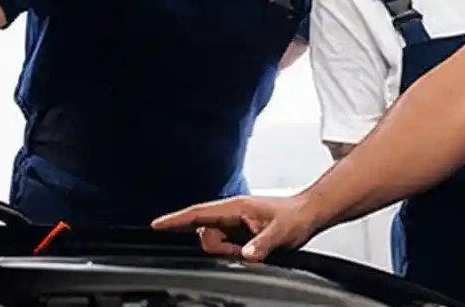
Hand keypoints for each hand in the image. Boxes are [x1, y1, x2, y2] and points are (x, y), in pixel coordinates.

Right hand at [151, 195, 318, 261]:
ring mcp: (233, 224)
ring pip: (215, 244)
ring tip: (253, 250)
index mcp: (235, 207)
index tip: (157, 225)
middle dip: (220, 249)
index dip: (176, 220)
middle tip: (246, 251)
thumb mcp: (282, 233)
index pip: (198, 213)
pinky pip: (225, 247)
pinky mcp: (238, 233)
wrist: (307, 215)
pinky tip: (249, 251)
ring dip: (229, 253)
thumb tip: (245, 256)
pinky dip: (233, 254)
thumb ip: (262, 245)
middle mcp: (230, 214)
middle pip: (205, 235)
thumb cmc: (295, 217)